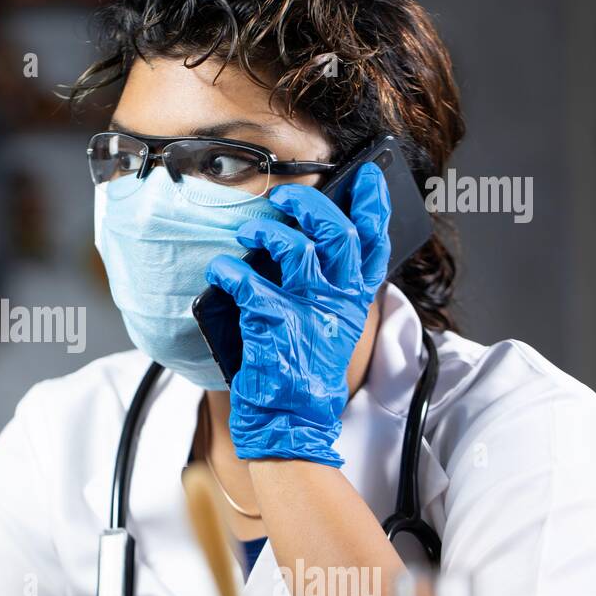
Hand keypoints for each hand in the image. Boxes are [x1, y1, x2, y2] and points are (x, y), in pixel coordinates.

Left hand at [205, 162, 391, 464]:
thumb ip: (331, 285)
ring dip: (267, 232)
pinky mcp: (275, 326)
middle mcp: (336, 300)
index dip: (373, 206)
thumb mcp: (333, 323)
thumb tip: (310, 241)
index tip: (368, 177)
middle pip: (336, 234)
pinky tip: (221, 268)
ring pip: (296, 250)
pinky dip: (230, 271)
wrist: (293, 418)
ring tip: (248, 232)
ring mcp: (307, 312)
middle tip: (284, 196)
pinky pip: (250, 284)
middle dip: (309, 204)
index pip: (374, 243)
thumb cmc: (305, 364)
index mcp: (353, 297)